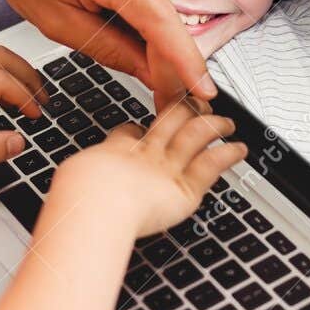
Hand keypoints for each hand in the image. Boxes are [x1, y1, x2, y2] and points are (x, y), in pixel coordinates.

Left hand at [0, 0, 214, 110]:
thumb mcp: (54, 20)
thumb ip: (108, 49)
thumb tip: (148, 73)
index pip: (159, 23)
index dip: (185, 62)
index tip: (204, 91)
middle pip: (164, 23)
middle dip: (161, 63)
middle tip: (156, 100)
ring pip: (160, 12)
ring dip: (144, 37)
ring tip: (95, 25)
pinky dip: (139, 16)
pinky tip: (108, 12)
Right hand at [51, 102, 247, 237]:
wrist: (96, 205)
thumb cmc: (80, 198)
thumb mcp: (73, 181)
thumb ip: (81, 181)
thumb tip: (70, 195)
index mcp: (114, 151)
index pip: (129, 133)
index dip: (139, 128)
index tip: (144, 128)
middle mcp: (144, 153)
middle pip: (168, 119)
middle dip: (184, 109)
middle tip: (195, 104)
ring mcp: (167, 166)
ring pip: (196, 134)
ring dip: (214, 124)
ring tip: (226, 122)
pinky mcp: (186, 185)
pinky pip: (213, 163)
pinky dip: (229, 153)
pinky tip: (239, 149)